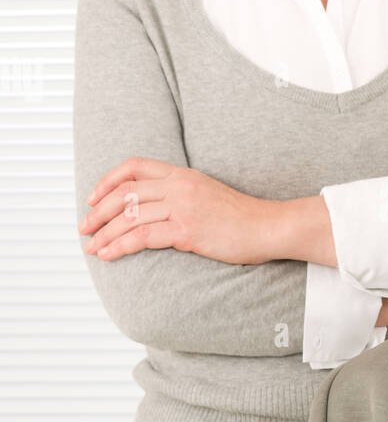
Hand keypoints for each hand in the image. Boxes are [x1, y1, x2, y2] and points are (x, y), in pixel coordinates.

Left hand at [78, 157, 289, 263]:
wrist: (269, 226)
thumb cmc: (241, 217)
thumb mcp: (206, 194)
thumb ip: (180, 194)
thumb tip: (154, 208)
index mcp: (182, 175)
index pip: (134, 166)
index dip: (108, 181)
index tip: (94, 198)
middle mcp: (179, 187)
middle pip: (125, 193)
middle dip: (98, 212)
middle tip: (84, 228)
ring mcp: (183, 208)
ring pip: (130, 216)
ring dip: (105, 233)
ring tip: (92, 247)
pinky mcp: (187, 231)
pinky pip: (143, 237)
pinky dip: (120, 246)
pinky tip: (109, 255)